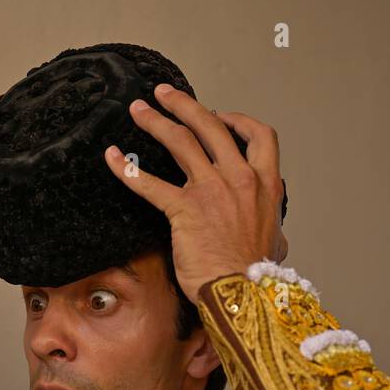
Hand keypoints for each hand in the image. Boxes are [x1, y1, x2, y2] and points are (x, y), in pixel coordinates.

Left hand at [101, 83, 287, 303]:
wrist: (244, 295)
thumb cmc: (256, 275)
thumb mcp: (276, 244)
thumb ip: (273, 228)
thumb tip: (277, 235)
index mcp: (266, 185)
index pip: (259, 135)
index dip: (237, 120)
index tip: (220, 116)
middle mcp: (240, 179)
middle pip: (211, 126)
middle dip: (185, 104)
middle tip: (165, 95)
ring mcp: (212, 190)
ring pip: (181, 141)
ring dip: (156, 121)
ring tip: (138, 110)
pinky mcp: (184, 209)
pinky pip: (150, 182)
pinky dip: (127, 168)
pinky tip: (112, 158)